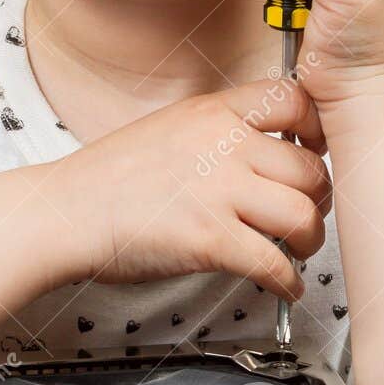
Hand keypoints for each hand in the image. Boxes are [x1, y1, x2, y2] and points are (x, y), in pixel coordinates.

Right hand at [47, 75, 331, 295]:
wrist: (65, 211)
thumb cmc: (108, 179)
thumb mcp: (169, 127)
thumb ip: (218, 130)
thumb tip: (264, 149)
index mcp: (213, 112)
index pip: (293, 99)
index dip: (318, 129)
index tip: (316, 150)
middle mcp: (222, 145)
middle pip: (310, 167)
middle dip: (318, 199)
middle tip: (307, 213)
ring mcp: (218, 191)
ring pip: (303, 214)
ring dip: (309, 241)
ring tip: (295, 249)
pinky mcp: (211, 239)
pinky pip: (275, 263)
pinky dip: (288, 281)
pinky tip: (282, 284)